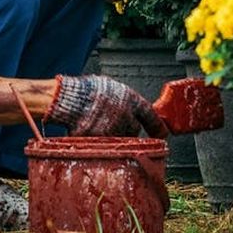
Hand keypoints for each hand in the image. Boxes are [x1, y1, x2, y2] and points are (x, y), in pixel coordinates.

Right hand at [44, 74, 169, 137]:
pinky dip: (100, 142)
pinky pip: (105, 145)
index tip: (162, 133)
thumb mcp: (111, 87)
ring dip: (114, 136)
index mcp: (131, 100)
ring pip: (120, 139)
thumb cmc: (88, 89)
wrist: (69, 99)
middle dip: (128, 129)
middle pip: (134, 130)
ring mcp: (114, 130)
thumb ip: (122, 99)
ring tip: (99, 126)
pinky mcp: (102, 141)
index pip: (151, 116)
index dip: (157, 126)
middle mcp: (126, 116)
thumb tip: (127, 106)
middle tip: (115, 124)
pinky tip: (90, 133)